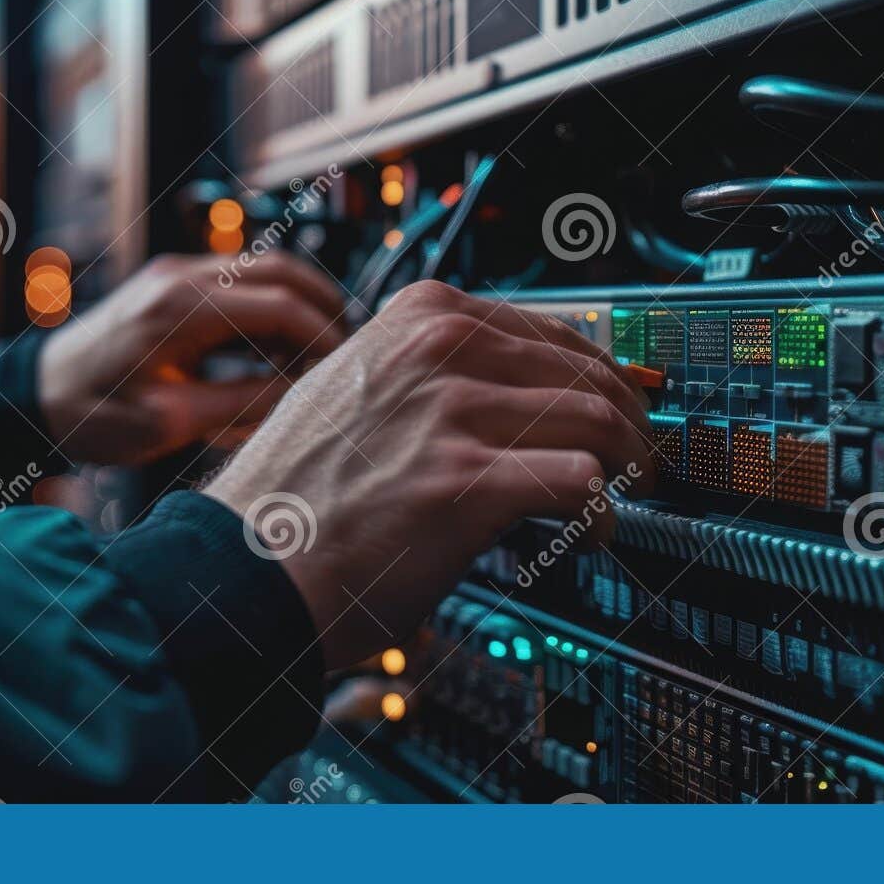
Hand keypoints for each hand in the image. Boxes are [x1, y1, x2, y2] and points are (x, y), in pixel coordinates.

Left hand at [39, 253, 345, 465]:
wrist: (34, 391)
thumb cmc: (90, 413)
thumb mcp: (167, 423)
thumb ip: (239, 404)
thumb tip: (302, 393)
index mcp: (181, 308)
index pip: (282, 306)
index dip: (325, 338)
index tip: (345, 371)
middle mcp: (182, 277)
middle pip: (283, 271)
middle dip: (325, 310)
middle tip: (348, 355)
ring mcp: (178, 275)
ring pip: (266, 270)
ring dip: (301, 307)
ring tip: (317, 358)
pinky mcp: (175, 285)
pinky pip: (241, 283)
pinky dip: (272, 310)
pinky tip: (276, 355)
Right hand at [204, 281, 653, 669]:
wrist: (243, 566)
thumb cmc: (292, 498)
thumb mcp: (356, 391)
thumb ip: (430, 376)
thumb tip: (517, 395)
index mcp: (419, 317)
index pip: (550, 329)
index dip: (598, 375)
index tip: (615, 408)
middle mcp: (439, 348)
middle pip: (586, 370)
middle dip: (629, 419)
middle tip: (640, 461)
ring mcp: (452, 410)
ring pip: (597, 418)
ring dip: (627, 464)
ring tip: (624, 498)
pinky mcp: (465, 481)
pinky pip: (581, 481)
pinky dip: (603, 512)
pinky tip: (591, 532)